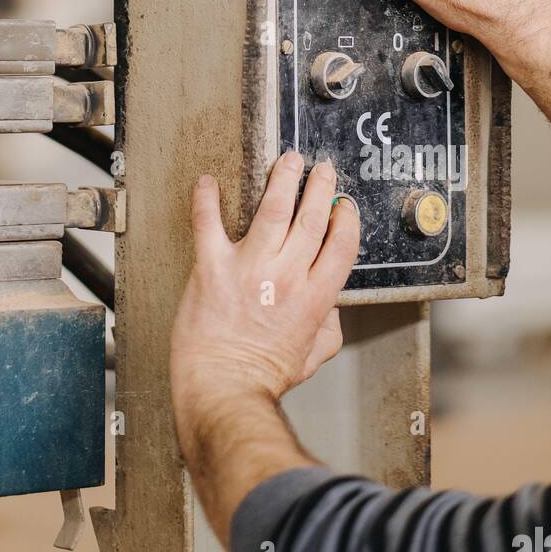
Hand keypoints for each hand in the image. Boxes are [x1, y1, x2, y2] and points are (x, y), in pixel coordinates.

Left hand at [170, 154, 359, 544]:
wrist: (224, 390)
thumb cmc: (262, 379)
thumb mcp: (312, 357)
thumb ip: (327, 328)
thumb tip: (330, 309)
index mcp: (314, 298)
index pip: (340, 246)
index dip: (344, 220)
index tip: (343, 205)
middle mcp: (286, 277)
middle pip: (311, 219)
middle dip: (319, 187)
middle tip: (321, 169)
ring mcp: (249, 268)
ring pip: (272, 209)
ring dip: (282, 179)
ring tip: (287, 161)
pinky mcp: (212, 267)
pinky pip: (208, 223)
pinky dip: (206, 199)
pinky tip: (207, 181)